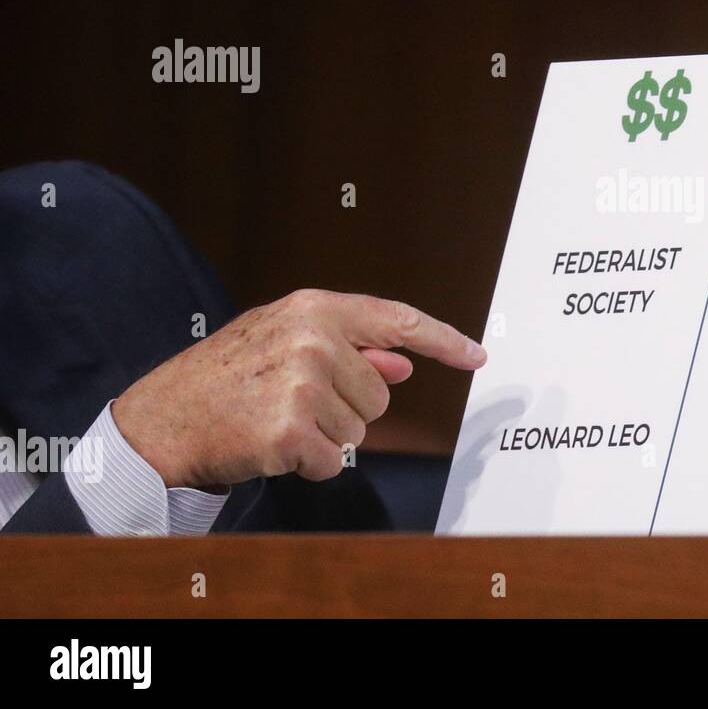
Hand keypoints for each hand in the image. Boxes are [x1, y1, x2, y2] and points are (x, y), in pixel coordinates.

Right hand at [111, 289, 486, 488]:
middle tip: (291, 402)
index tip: (478, 355)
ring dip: (325, 436)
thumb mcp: (283, 343)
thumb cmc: (226, 377)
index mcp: (314, 309)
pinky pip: (330, 462)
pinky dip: (307, 465)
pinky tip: (271, 447)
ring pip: (359, 431)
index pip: (398, 320)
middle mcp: (313, 340)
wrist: (162, 419)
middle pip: (380, 394)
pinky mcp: (290, 431)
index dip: (444, 340)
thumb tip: (402, 362)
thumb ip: (349, 349)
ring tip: (276, 419)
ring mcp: (301, 385)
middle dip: (346, 408)